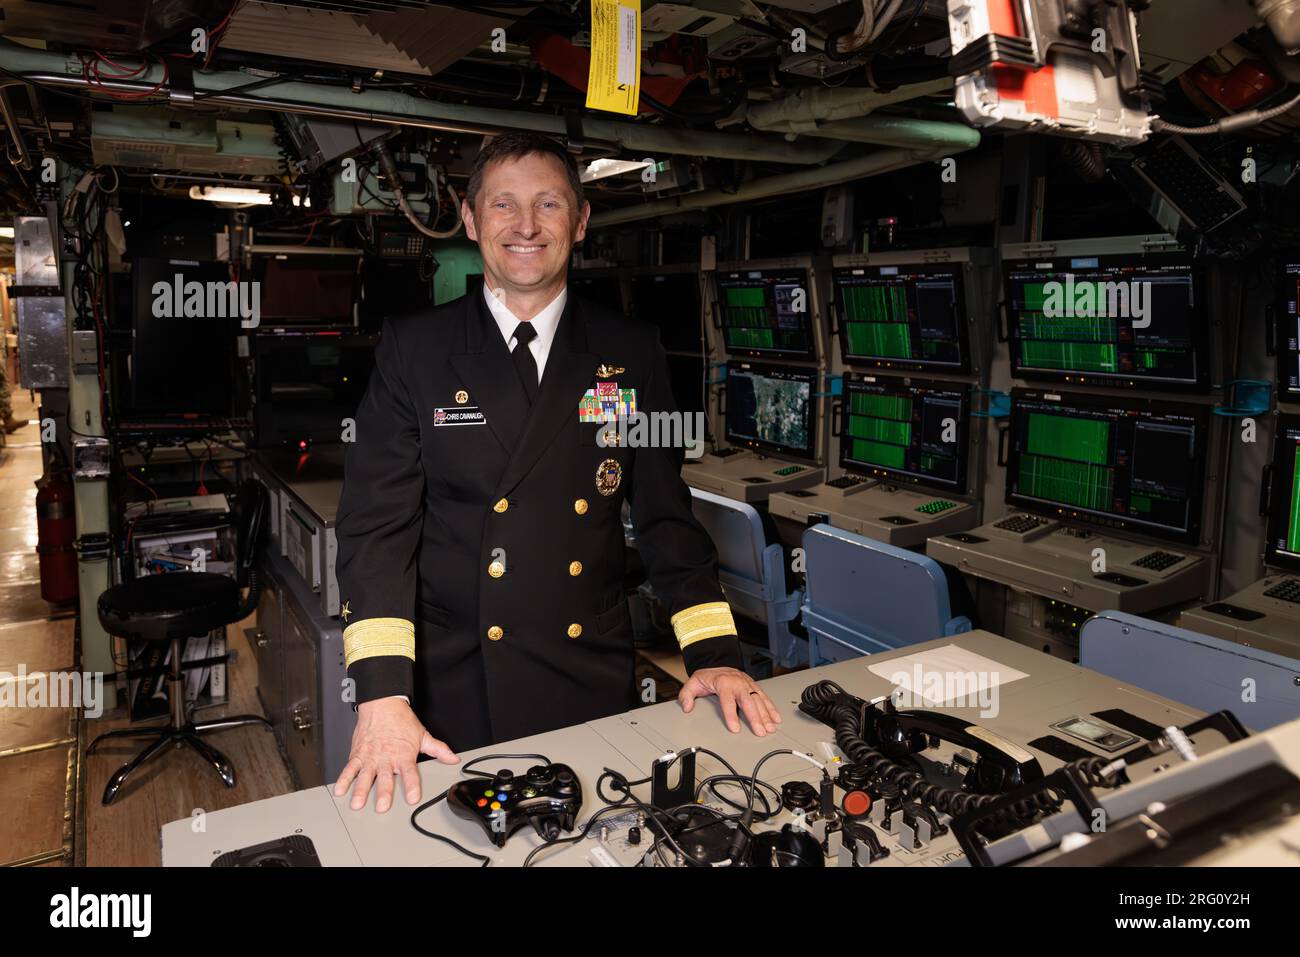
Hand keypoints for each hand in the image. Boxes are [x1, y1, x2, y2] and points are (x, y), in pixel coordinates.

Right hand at [333, 696, 458, 811]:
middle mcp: (386, 758)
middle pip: (385, 778)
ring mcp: (371, 757)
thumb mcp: (422, 735)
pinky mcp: (358, 754)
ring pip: (365, 776)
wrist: (382, 704)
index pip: (410, 773)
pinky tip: (340, 790)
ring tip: (357, 803)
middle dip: (383, 793)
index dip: (412, 786)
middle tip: (382, 806)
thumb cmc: (401, 721)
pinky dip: (344, 779)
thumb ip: (438, 749)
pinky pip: (350, 768)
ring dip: (360, 790)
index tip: (413, 798)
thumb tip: (452, 758)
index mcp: (403, 755)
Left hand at [677, 667, 781, 735]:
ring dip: (766, 715)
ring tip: (770, 728)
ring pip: (759, 700)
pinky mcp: (753, 687)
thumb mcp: (693, 682)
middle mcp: (738, 683)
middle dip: (755, 718)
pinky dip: (771, 708)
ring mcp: (747, 685)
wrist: (718, 661)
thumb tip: (686, 707)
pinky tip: (776, 718)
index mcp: (723, 683)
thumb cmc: (708, 675)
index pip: (728, 701)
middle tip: (760, 731)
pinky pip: (764, 697)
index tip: (735, 729)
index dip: (731, 716)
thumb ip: (687, 695)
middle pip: (748, 702)